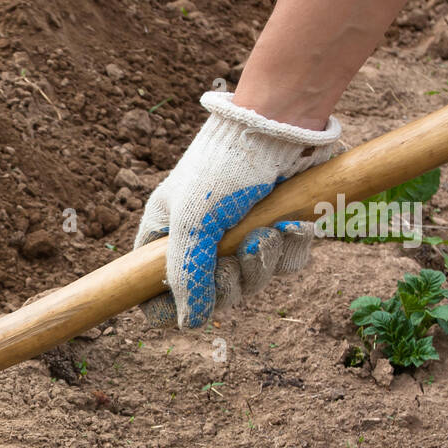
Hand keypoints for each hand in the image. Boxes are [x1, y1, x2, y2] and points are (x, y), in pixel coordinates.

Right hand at [133, 91, 340, 327]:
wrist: (279, 124)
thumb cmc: (224, 167)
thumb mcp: (192, 224)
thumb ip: (186, 276)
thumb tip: (190, 323)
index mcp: (165, 236)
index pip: (154, 292)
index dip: (170, 306)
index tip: (193, 302)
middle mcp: (200, 241)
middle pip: (210, 295)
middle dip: (231, 282)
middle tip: (238, 255)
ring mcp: (240, 237)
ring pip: (251, 282)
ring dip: (263, 263)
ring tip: (269, 232)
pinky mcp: (277, 229)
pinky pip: (285, 264)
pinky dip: (292, 249)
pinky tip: (293, 226)